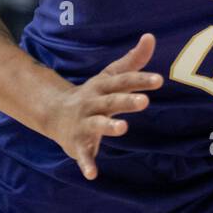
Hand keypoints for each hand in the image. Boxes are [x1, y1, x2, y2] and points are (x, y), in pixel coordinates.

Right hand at [45, 33, 162, 180]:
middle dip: (126, 101)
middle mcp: (92, 103)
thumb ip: (132, 60)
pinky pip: (82, 155)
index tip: (159, 80)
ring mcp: (84, 123)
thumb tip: (150, 37)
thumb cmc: (93, 94)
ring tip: (123, 128)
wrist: (54, 113)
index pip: (123, 81)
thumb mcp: (110, 76)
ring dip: (109, 126)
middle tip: (145, 101)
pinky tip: (93, 175)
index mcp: (102, 87)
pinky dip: (86, 164)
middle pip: (111, 101)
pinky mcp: (77, 144)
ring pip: (97, 124)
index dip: (140, 80)